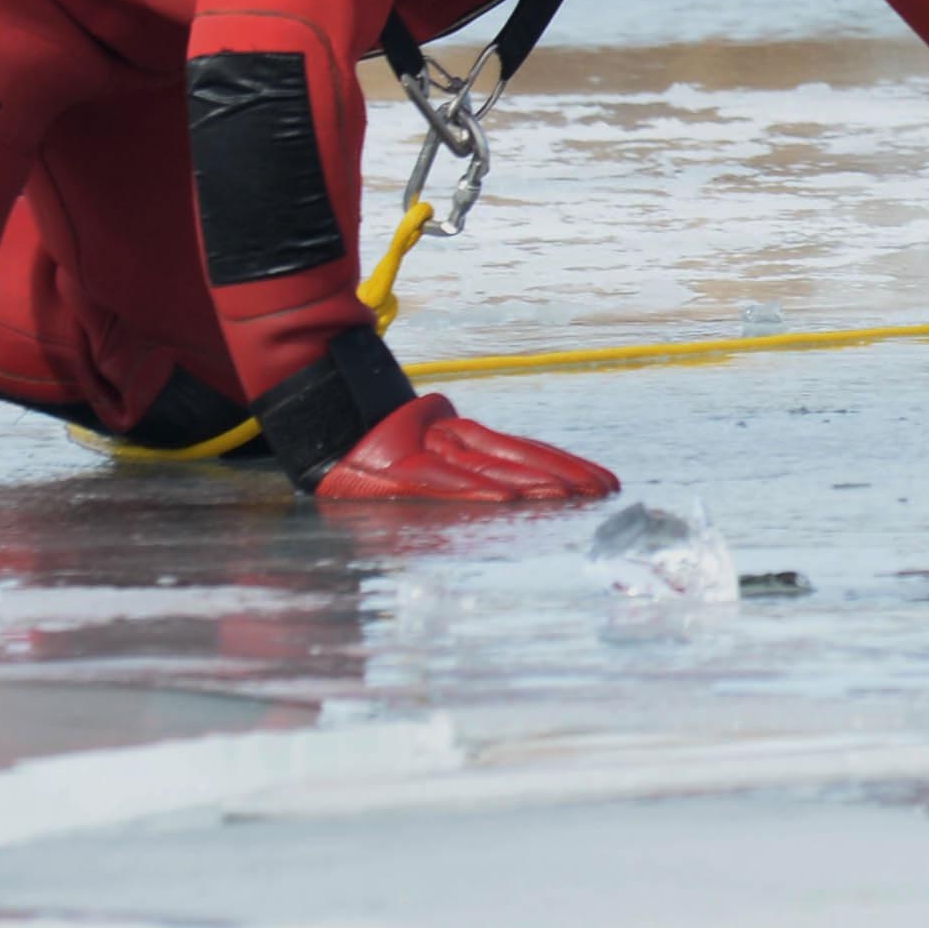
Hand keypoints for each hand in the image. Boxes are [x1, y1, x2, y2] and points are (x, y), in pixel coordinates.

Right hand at [309, 391, 618, 504]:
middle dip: (565, 476)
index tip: (603, 480)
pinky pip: (447, 483)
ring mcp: (430, 453)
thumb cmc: (373, 454)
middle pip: (521, 458)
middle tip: (606, 491)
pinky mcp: (401, 471)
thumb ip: (461, 471)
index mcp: (463, 439)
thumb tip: (507, 490)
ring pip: (494, 468)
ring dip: (536, 483)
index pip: (526, 450)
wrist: (322, 427)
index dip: (566, 464)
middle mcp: (456, 442)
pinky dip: (478, 491)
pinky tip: (510, 500)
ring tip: (575, 496)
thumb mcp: (421, 461)